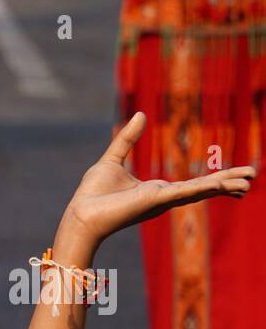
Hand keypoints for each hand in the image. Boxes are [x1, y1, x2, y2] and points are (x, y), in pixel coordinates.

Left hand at [62, 112, 255, 246]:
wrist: (80, 214)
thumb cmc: (92, 195)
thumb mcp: (112, 159)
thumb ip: (128, 138)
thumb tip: (141, 114)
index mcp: (156, 189)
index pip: (191, 184)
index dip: (213, 181)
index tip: (232, 178)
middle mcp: (163, 197)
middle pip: (202, 189)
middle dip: (226, 184)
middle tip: (251, 179)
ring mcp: (161, 201)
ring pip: (199, 192)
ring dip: (223, 187)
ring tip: (247, 183)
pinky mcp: (155, 201)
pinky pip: (184, 192)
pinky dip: (204, 188)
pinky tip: (223, 185)